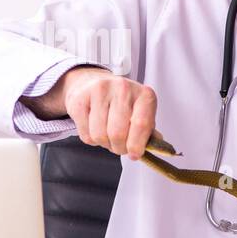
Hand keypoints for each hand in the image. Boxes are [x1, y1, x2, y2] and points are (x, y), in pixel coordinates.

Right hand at [23, 66, 160, 159]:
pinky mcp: (80, 99)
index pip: (141, 124)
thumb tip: (156, 146)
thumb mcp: (140, 112)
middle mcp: (123, 88)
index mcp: (144, 94)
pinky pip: (86, 134)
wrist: (91, 83)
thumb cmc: (121, 103)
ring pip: (100, 136)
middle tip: (119, 146)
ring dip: (104, 144)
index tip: (134, 154)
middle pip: (118, 133)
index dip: (137, 146)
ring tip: (107, 136)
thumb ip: (148, 130)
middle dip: (118, 148)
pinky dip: (91, 139)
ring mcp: (100, 91)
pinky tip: (94, 128)